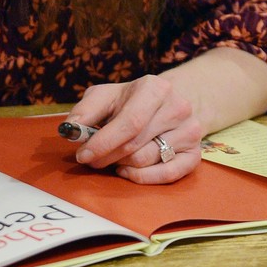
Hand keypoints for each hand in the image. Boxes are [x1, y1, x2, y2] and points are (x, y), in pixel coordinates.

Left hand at [64, 74, 202, 183]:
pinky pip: (169, 174)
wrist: (167, 103)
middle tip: (92, 160)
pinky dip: (143, 178)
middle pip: (136, 145)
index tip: (83, 155)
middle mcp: (178, 107)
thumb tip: (70, 130)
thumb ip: (86, 110)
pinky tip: (128, 171)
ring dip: (123, 165)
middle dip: (108, 156)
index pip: (130, 122)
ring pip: (148, 160)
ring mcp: (190, 131)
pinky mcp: (196, 153)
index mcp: (155, 88)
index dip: (104, 142)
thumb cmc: (130, 101)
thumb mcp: (106, 96)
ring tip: (113, 158)